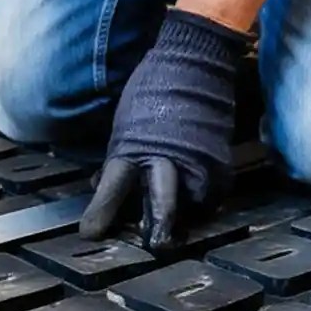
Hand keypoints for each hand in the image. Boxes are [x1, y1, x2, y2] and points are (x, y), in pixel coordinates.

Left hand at [79, 8, 251, 249]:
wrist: (194, 63)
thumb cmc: (154, 92)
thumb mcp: (125, 126)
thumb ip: (119, 159)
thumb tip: (100, 187)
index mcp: (134, 147)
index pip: (114, 186)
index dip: (101, 211)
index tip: (89, 234)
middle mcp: (167, 157)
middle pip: (162, 201)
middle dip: (158, 225)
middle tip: (155, 247)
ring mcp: (198, 160)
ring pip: (192, 205)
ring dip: (183, 217)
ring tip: (176, 228)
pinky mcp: (221, 162)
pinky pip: (212, 195)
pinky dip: (201, 202)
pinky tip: (194, 204)